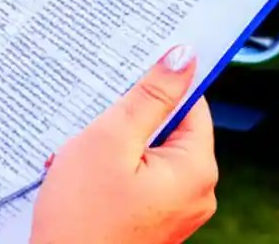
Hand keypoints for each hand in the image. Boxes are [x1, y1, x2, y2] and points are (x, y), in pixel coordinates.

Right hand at [31, 46, 217, 243]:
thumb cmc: (80, 218)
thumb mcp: (111, 141)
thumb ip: (151, 96)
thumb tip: (183, 56)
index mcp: (198, 169)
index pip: (193, 104)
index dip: (162, 84)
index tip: (133, 72)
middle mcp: (198, 193)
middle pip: (171, 129)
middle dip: (132, 120)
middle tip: (96, 121)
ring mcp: (177, 212)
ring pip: (151, 154)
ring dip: (119, 147)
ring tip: (84, 155)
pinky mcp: (154, 223)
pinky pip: (141, 181)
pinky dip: (116, 172)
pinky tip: (86, 178)